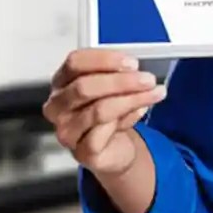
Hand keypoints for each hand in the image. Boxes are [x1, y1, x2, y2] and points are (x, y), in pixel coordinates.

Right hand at [42, 50, 167, 174]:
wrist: (113, 148)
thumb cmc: (108, 113)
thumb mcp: (111, 88)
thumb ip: (118, 76)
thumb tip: (135, 70)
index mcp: (61, 82)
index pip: (75, 63)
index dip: (104, 60)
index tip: (131, 62)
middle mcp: (57, 107)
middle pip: (84, 87)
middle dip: (121, 81)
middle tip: (147, 79)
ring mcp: (66, 132)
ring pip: (99, 110)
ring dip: (132, 99)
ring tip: (154, 93)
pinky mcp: (82, 152)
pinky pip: (106, 132)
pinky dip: (128, 118)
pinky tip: (141, 111)